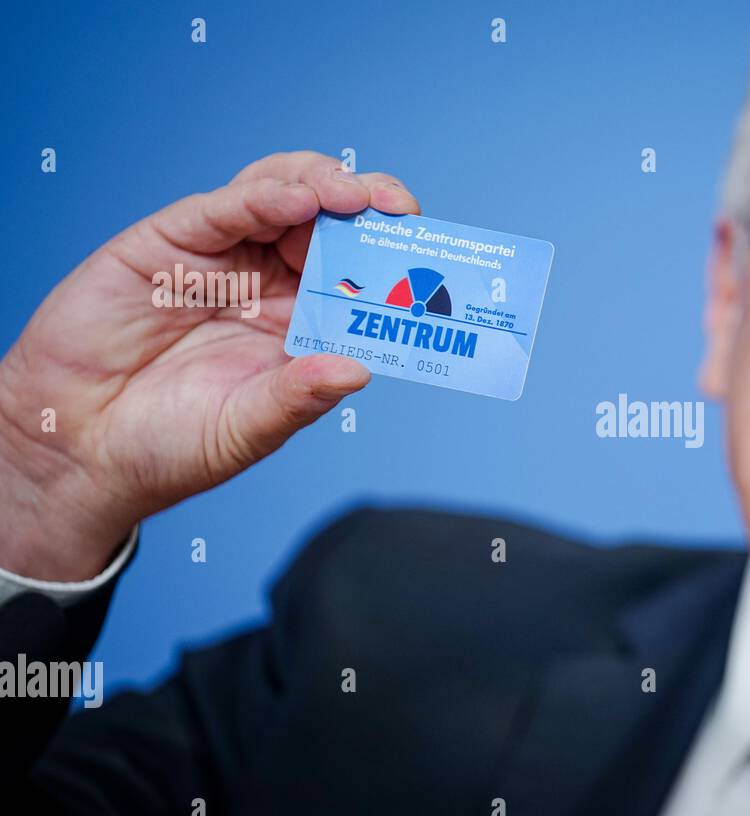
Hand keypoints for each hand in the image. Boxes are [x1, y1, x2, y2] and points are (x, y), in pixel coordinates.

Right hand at [0, 151, 420, 579]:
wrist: (77, 451)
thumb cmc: (167, 445)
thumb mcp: (247, 429)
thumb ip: (299, 399)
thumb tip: (361, 372)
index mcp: (297, 324)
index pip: (357, 274)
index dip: (391, 258)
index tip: (429, 254)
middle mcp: (265, 282)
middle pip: (329, 221)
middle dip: (369, 208)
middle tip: (399, 211)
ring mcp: (220, 258)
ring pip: (282, 194)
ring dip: (324, 187)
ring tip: (355, 198)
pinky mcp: (167, 242)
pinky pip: (221, 208)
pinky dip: (262, 196)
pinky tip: (296, 200)